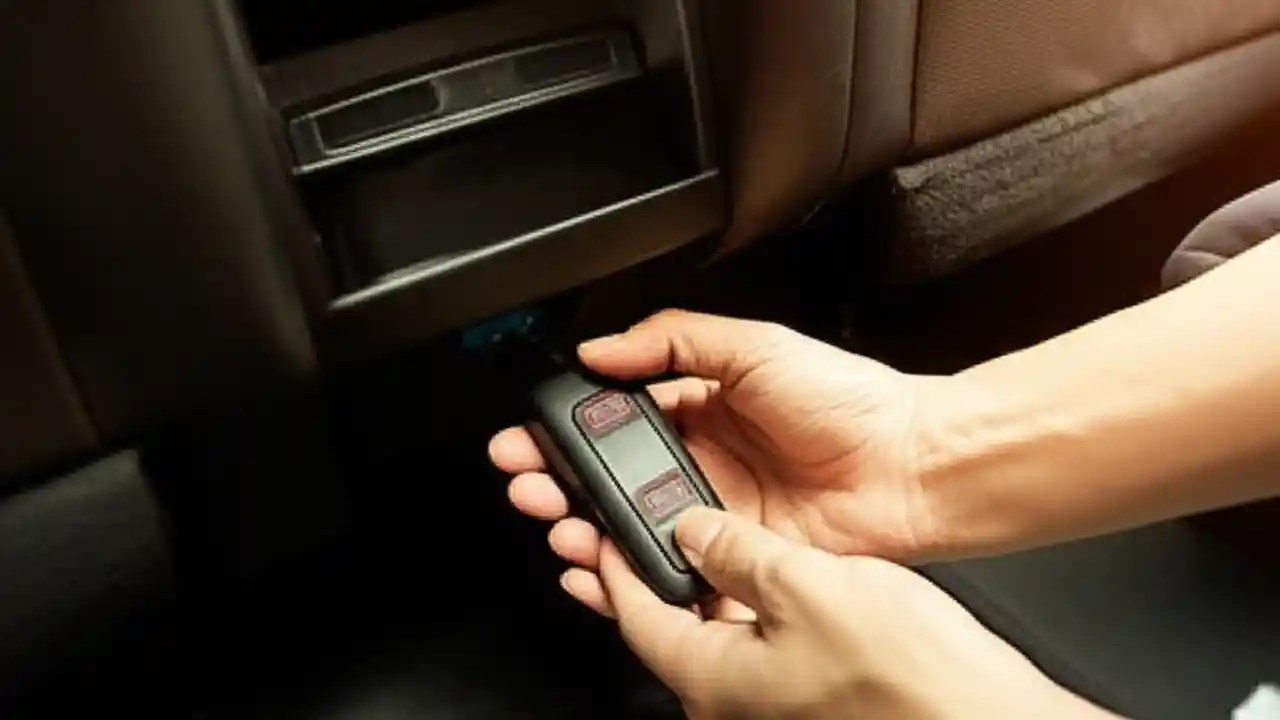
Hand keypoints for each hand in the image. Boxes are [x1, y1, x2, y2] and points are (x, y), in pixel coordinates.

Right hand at [489, 309, 943, 614]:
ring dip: (583, 526)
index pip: (617, 418)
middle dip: (559, 480)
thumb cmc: (852, 402)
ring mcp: (715, 514)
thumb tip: (602, 347)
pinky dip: (627, 574)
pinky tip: (598, 567)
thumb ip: (673, 341)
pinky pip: (669, 570)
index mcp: (702, 406)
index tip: (532, 434)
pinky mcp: (733, 559)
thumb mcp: (754, 346)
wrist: (911, 466)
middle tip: (526, 482)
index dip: (570, 428)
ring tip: (555, 521)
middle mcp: (703, 462)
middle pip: (612, 477)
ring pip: (631, 526)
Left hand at [602, 507, 1114, 719]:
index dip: (613, 560)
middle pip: (668, 626)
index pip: (634, 613)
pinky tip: (765, 569)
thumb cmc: (910, 680)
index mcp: (713, 679)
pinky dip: (746, 601)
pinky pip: (758, 641)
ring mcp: (773, 703)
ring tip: (698, 535)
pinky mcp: (811, 695)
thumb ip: (737, 552)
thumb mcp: (808, 586)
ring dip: (700, 582)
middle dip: (648, 572)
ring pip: (714, 632)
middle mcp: (733, 702)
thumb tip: (692, 530)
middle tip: (632, 526)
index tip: (602, 523)